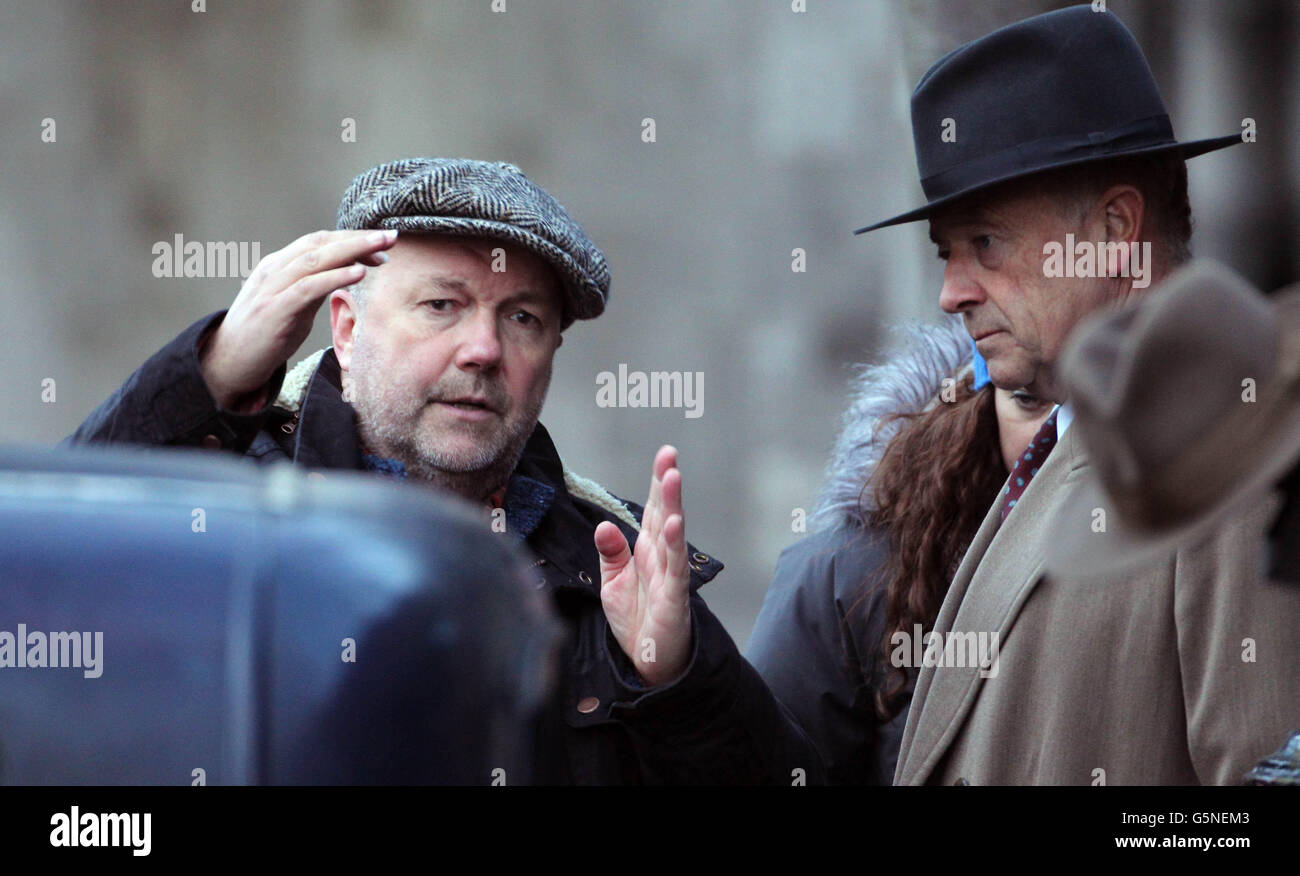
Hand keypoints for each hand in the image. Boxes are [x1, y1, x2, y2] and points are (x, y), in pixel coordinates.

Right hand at [199, 229, 397, 408]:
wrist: (229, 362)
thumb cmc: (265, 334)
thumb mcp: (295, 305)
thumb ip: (316, 286)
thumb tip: (347, 274)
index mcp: (279, 265)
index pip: (319, 242)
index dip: (351, 239)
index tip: (382, 244)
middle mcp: (274, 270)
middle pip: (320, 244)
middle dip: (358, 238)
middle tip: (391, 236)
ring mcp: (272, 288)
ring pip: (316, 259)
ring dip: (352, 251)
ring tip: (382, 250)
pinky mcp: (275, 309)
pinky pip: (308, 287)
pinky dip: (335, 277)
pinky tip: (358, 273)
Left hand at [594, 445, 691, 686]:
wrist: (649, 661)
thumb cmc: (635, 618)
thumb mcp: (613, 582)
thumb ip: (610, 553)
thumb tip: (605, 525)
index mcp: (645, 550)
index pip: (651, 510)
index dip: (657, 483)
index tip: (664, 455)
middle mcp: (660, 557)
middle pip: (664, 513)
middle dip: (667, 484)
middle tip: (670, 454)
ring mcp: (670, 575)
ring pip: (672, 534)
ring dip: (673, 505)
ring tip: (673, 477)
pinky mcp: (674, 597)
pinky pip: (675, 568)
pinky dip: (674, 545)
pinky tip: (673, 524)